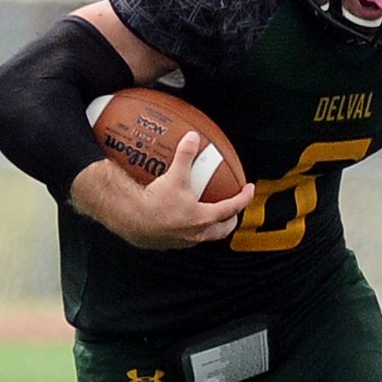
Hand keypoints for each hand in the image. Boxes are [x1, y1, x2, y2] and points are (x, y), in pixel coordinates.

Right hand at [72, 139, 252, 249]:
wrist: (131, 221)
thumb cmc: (156, 202)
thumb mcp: (174, 176)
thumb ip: (185, 155)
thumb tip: (193, 137)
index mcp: (204, 217)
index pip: (232, 208)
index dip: (244, 198)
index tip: (249, 190)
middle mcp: (197, 233)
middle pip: (222, 229)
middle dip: (230, 220)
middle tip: (231, 210)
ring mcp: (183, 241)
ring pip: (203, 236)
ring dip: (209, 227)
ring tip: (207, 216)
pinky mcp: (167, 244)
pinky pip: (183, 239)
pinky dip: (186, 230)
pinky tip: (178, 220)